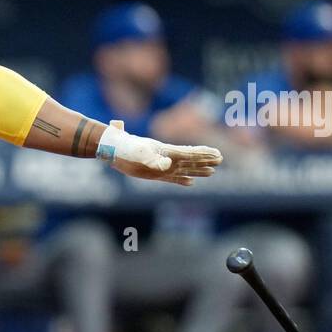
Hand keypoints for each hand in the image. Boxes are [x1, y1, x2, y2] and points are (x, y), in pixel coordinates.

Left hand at [97, 120, 221, 185]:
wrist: (110, 148)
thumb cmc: (123, 148)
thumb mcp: (137, 154)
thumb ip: (152, 159)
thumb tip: (167, 164)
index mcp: (164, 151)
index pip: (188, 153)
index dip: (203, 154)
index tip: (217, 153)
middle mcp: (165, 157)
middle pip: (190, 159)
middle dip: (205, 160)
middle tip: (221, 159)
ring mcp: (160, 165)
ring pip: (184, 168)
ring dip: (198, 170)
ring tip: (212, 171)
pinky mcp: (153, 173)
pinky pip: (171, 178)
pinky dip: (181, 180)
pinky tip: (190, 183)